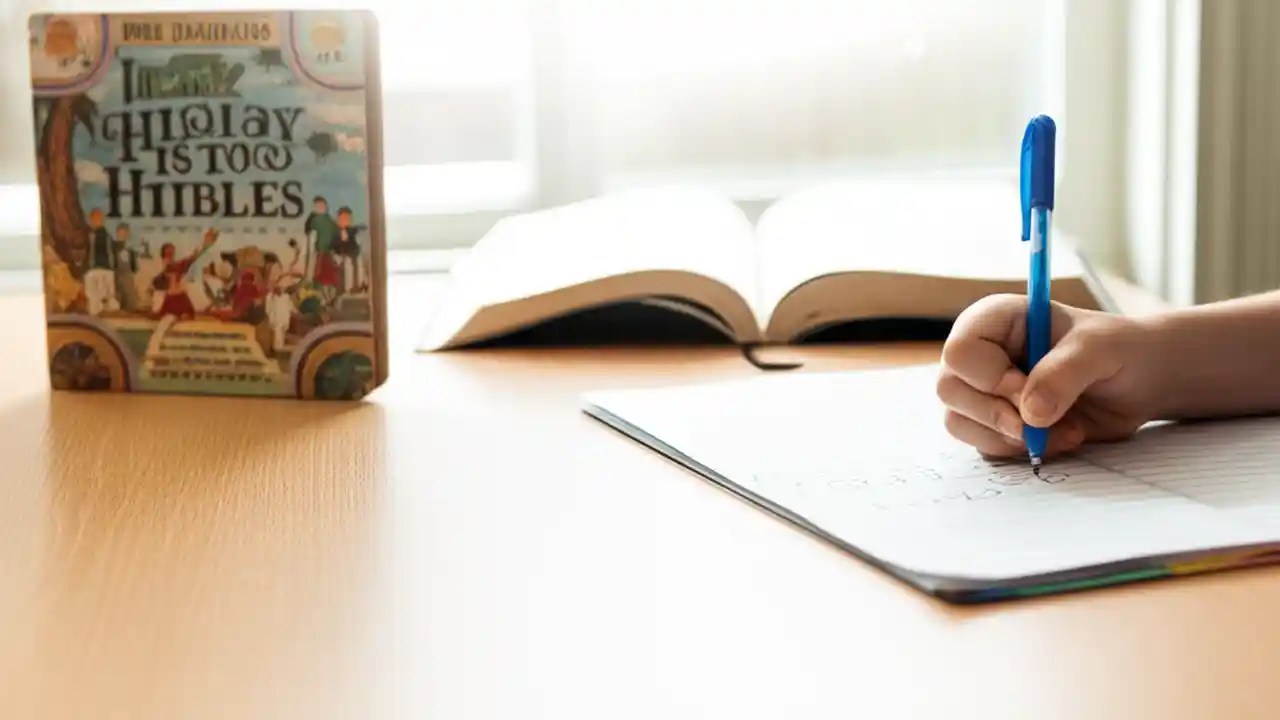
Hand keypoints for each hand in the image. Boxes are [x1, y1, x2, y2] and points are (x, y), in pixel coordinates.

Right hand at [936, 294, 1159, 458]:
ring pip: (959, 421)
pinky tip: (1057, 438)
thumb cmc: (1121, 351)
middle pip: (950, 389)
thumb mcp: (1099, 351)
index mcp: (996, 320)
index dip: (991, 379)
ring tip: (1061, 431)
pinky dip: (1017, 450)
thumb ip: (1063, 375)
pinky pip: (982, 444)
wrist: (1142, 383)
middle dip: (997, 414)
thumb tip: (1030, 414)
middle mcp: (981, 353)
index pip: (961, 351)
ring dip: (1009, 437)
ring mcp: (984, 390)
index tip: (1030, 393)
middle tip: (1041, 423)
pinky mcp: (994, 422)